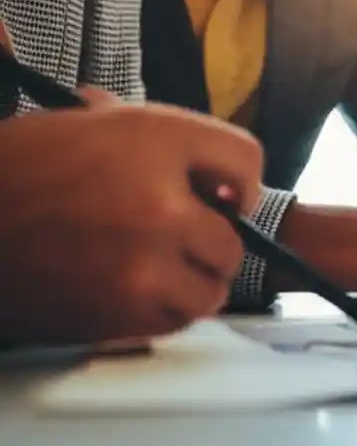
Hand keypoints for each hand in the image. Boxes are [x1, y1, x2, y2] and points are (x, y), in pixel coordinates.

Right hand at [0, 94, 262, 343]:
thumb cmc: (20, 169)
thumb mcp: (94, 124)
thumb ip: (165, 143)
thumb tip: (222, 182)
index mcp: (153, 141)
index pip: (246, 158)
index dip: (238, 182)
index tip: (223, 197)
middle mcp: (159, 201)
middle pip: (233, 241)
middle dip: (210, 242)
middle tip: (178, 240)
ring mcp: (144, 263)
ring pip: (210, 290)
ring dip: (191, 283)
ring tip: (155, 268)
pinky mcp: (121, 314)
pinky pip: (174, 321)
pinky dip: (161, 310)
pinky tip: (129, 288)